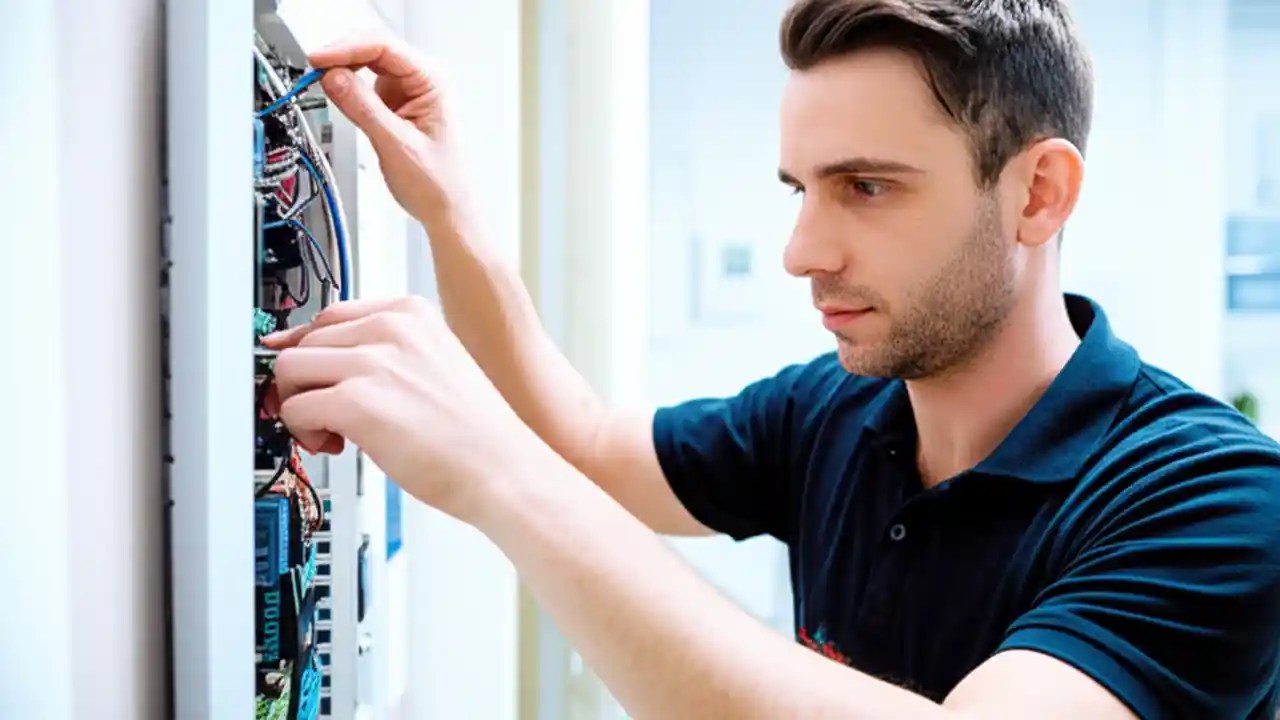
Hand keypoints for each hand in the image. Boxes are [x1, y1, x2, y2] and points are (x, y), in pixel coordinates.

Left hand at [262, 296, 536, 520]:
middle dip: (305, 383)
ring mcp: (373, 362)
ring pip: (289, 370)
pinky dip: (302, 432)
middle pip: (305, 342)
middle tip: (327, 417)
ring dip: (298, 404)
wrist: (503, 468)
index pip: (330, 316)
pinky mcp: (357, 401)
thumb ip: (384, 356)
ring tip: (331, 432)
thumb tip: (321, 364)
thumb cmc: (475, 432)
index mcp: (412, 313)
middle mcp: (391, 328)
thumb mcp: (435, 366)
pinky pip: (295, 408)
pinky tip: (334, 446)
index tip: (309, 377)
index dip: (311, 352)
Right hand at [308, 36, 466, 226]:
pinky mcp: (394, 102)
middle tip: (313, 70)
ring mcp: (407, 89)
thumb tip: (333, 78)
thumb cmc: (437, 182)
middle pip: (373, 49)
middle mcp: (422, 80)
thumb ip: (363, 109)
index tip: (318, 59)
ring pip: (366, 63)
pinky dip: (347, 84)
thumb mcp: (395, 145)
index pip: (384, 47)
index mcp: (432, 82)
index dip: (347, 48)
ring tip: (323, 83)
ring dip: (343, 69)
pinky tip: (338, 93)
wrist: (445, 208)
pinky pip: (365, 82)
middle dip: (342, 56)